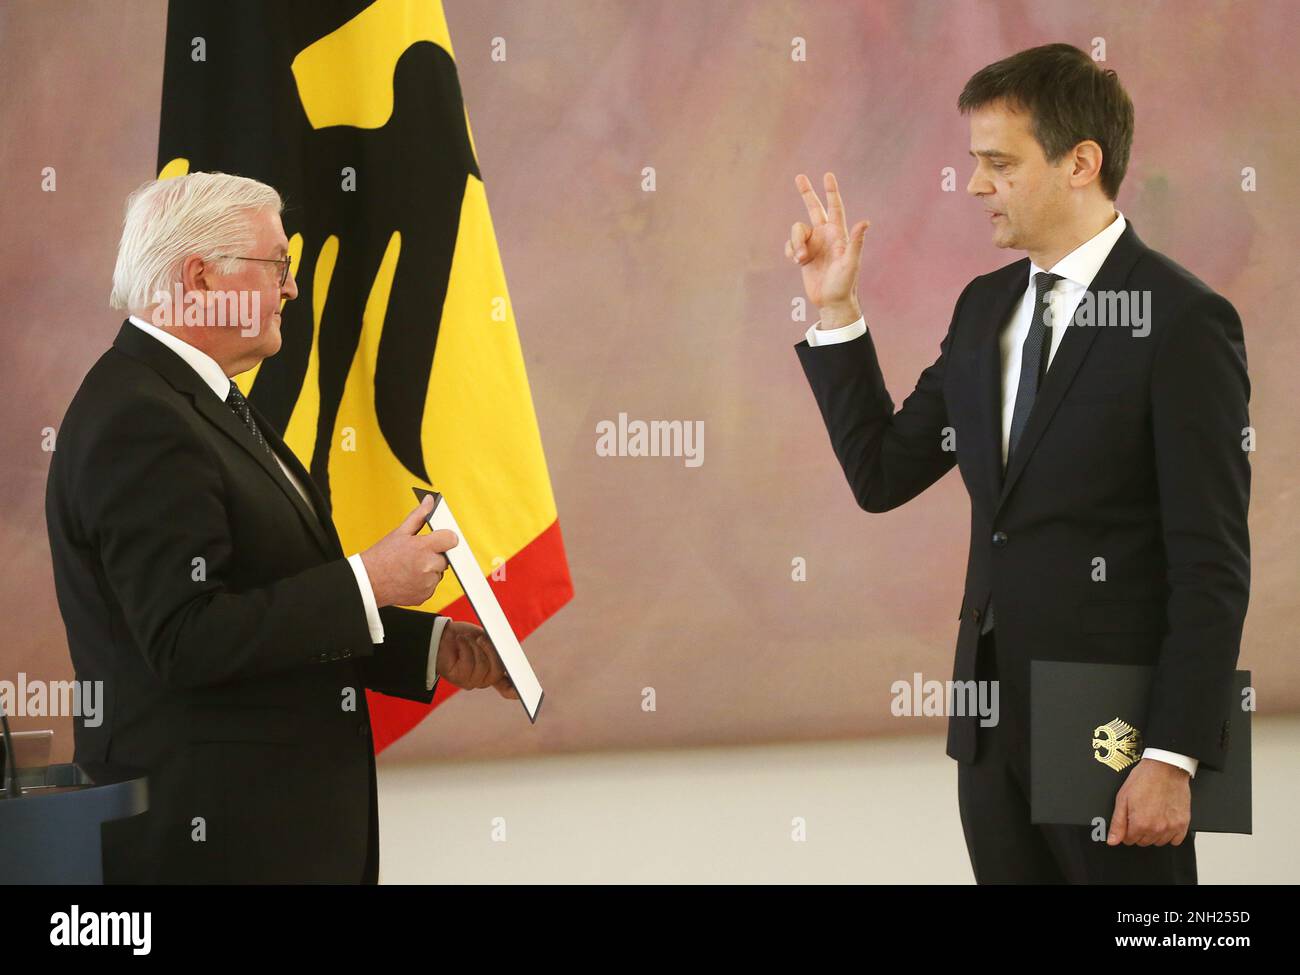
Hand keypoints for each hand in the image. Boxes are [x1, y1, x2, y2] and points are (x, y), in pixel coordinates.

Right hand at [359, 495, 458, 607]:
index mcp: (423, 547)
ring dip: (429, 569)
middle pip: (445, 557)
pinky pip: (432, 585)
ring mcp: (427, 583)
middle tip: (416, 555)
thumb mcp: (399, 532)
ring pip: (439, 572)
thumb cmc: (382, 557)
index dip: (446, 538)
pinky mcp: (426, 595)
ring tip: (410, 567)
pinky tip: (409, 578)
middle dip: (434, 555)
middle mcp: (428, 566)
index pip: (451, 539)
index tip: (439, 539)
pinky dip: (424, 582)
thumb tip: (430, 501)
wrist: (368, 582)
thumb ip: (419, 515)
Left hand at [436, 621, 517, 698]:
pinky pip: (468, 664)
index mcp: (494, 670)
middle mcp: (485, 679)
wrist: (442, 634)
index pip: (507, 686)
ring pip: (482, 665)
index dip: (513, 690)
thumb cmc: (466, 636)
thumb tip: (502, 651)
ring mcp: (472, 681)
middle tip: (481, 638)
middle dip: (490, 651)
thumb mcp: (484, 637)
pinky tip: (460, 642)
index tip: (520, 693)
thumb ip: (495, 646)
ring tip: (466, 638)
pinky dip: (464, 647)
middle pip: (497, 670)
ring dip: (474, 646)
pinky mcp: (459, 678)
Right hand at [785, 172, 870, 326]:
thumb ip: (856, 242)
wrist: (832, 302)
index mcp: (838, 234)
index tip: (828, 175)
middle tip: (799, 177)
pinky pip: (790, 245)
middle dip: (807, 193)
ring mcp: (813, 245)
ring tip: (800, 259)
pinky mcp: (803, 256)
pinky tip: (796, 262)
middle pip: (814, 208)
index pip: (834, 207)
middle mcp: (825, 236)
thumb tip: (865, 222)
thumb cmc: (845, 284)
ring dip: (795, 243)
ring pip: (797, 230)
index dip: (831, 191)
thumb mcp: (850, 263)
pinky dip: (790, 250)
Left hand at [1107, 758, 1191, 846]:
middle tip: (1140, 815)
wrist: (1166, 768)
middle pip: (1143, 842)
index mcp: (1140, 823)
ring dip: (1154, 834)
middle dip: (1139, 832)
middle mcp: (1157, 829)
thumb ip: (1117, 823)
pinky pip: (1176, 840)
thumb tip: (1113, 840)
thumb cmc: (1144, 779)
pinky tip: (1165, 822)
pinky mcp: (1183, 823)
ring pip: (1159, 842)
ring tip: (1152, 816)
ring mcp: (1172, 827)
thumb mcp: (1123, 798)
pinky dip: (1170, 834)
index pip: (1129, 840)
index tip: (1129, 821)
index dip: (1126, 830)